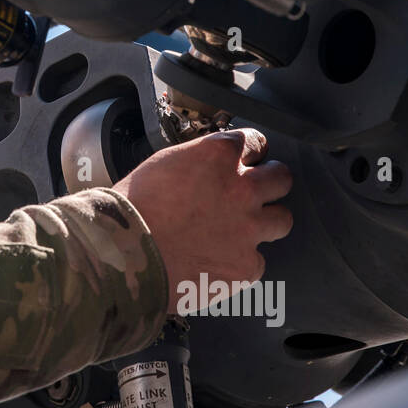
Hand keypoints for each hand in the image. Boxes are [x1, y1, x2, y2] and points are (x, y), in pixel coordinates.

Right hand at [112, 128, 292, 298]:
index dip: (249, 154)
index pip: (256, 142)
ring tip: (241, 231)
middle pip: (281, 178)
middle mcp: (242, 188)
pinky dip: (240, 262)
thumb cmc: (132, 210)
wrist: (124, 255)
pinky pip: (256, 262)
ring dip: (265, 222)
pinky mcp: (246, 265)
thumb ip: (197, 163)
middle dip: (269, 183)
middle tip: (251, 194)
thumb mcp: (162, 165)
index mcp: (218, 155)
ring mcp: (249, 228)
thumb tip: (207, 169)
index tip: (243, 163)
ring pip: (282, 220)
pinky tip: (218, 262)